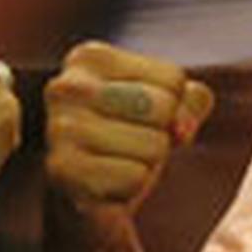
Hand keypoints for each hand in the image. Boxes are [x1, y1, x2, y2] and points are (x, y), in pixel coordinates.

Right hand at [44, 41, 215, 217]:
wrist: (83, 194)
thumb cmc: (129, 137)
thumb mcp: (167, 104)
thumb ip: (192, 100)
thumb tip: (180, 130)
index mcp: (90, 58)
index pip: (174, 80)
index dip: (172, 107)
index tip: (140, 118)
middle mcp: (67, 87)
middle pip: (162, 109)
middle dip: (160, 134)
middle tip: (130, 144)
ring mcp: (59, 129)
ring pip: (153, 147)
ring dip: (146, 165)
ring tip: (118, 164)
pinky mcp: (62, 172)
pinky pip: (134, 180)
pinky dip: (131, 189)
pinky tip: (107, 186)